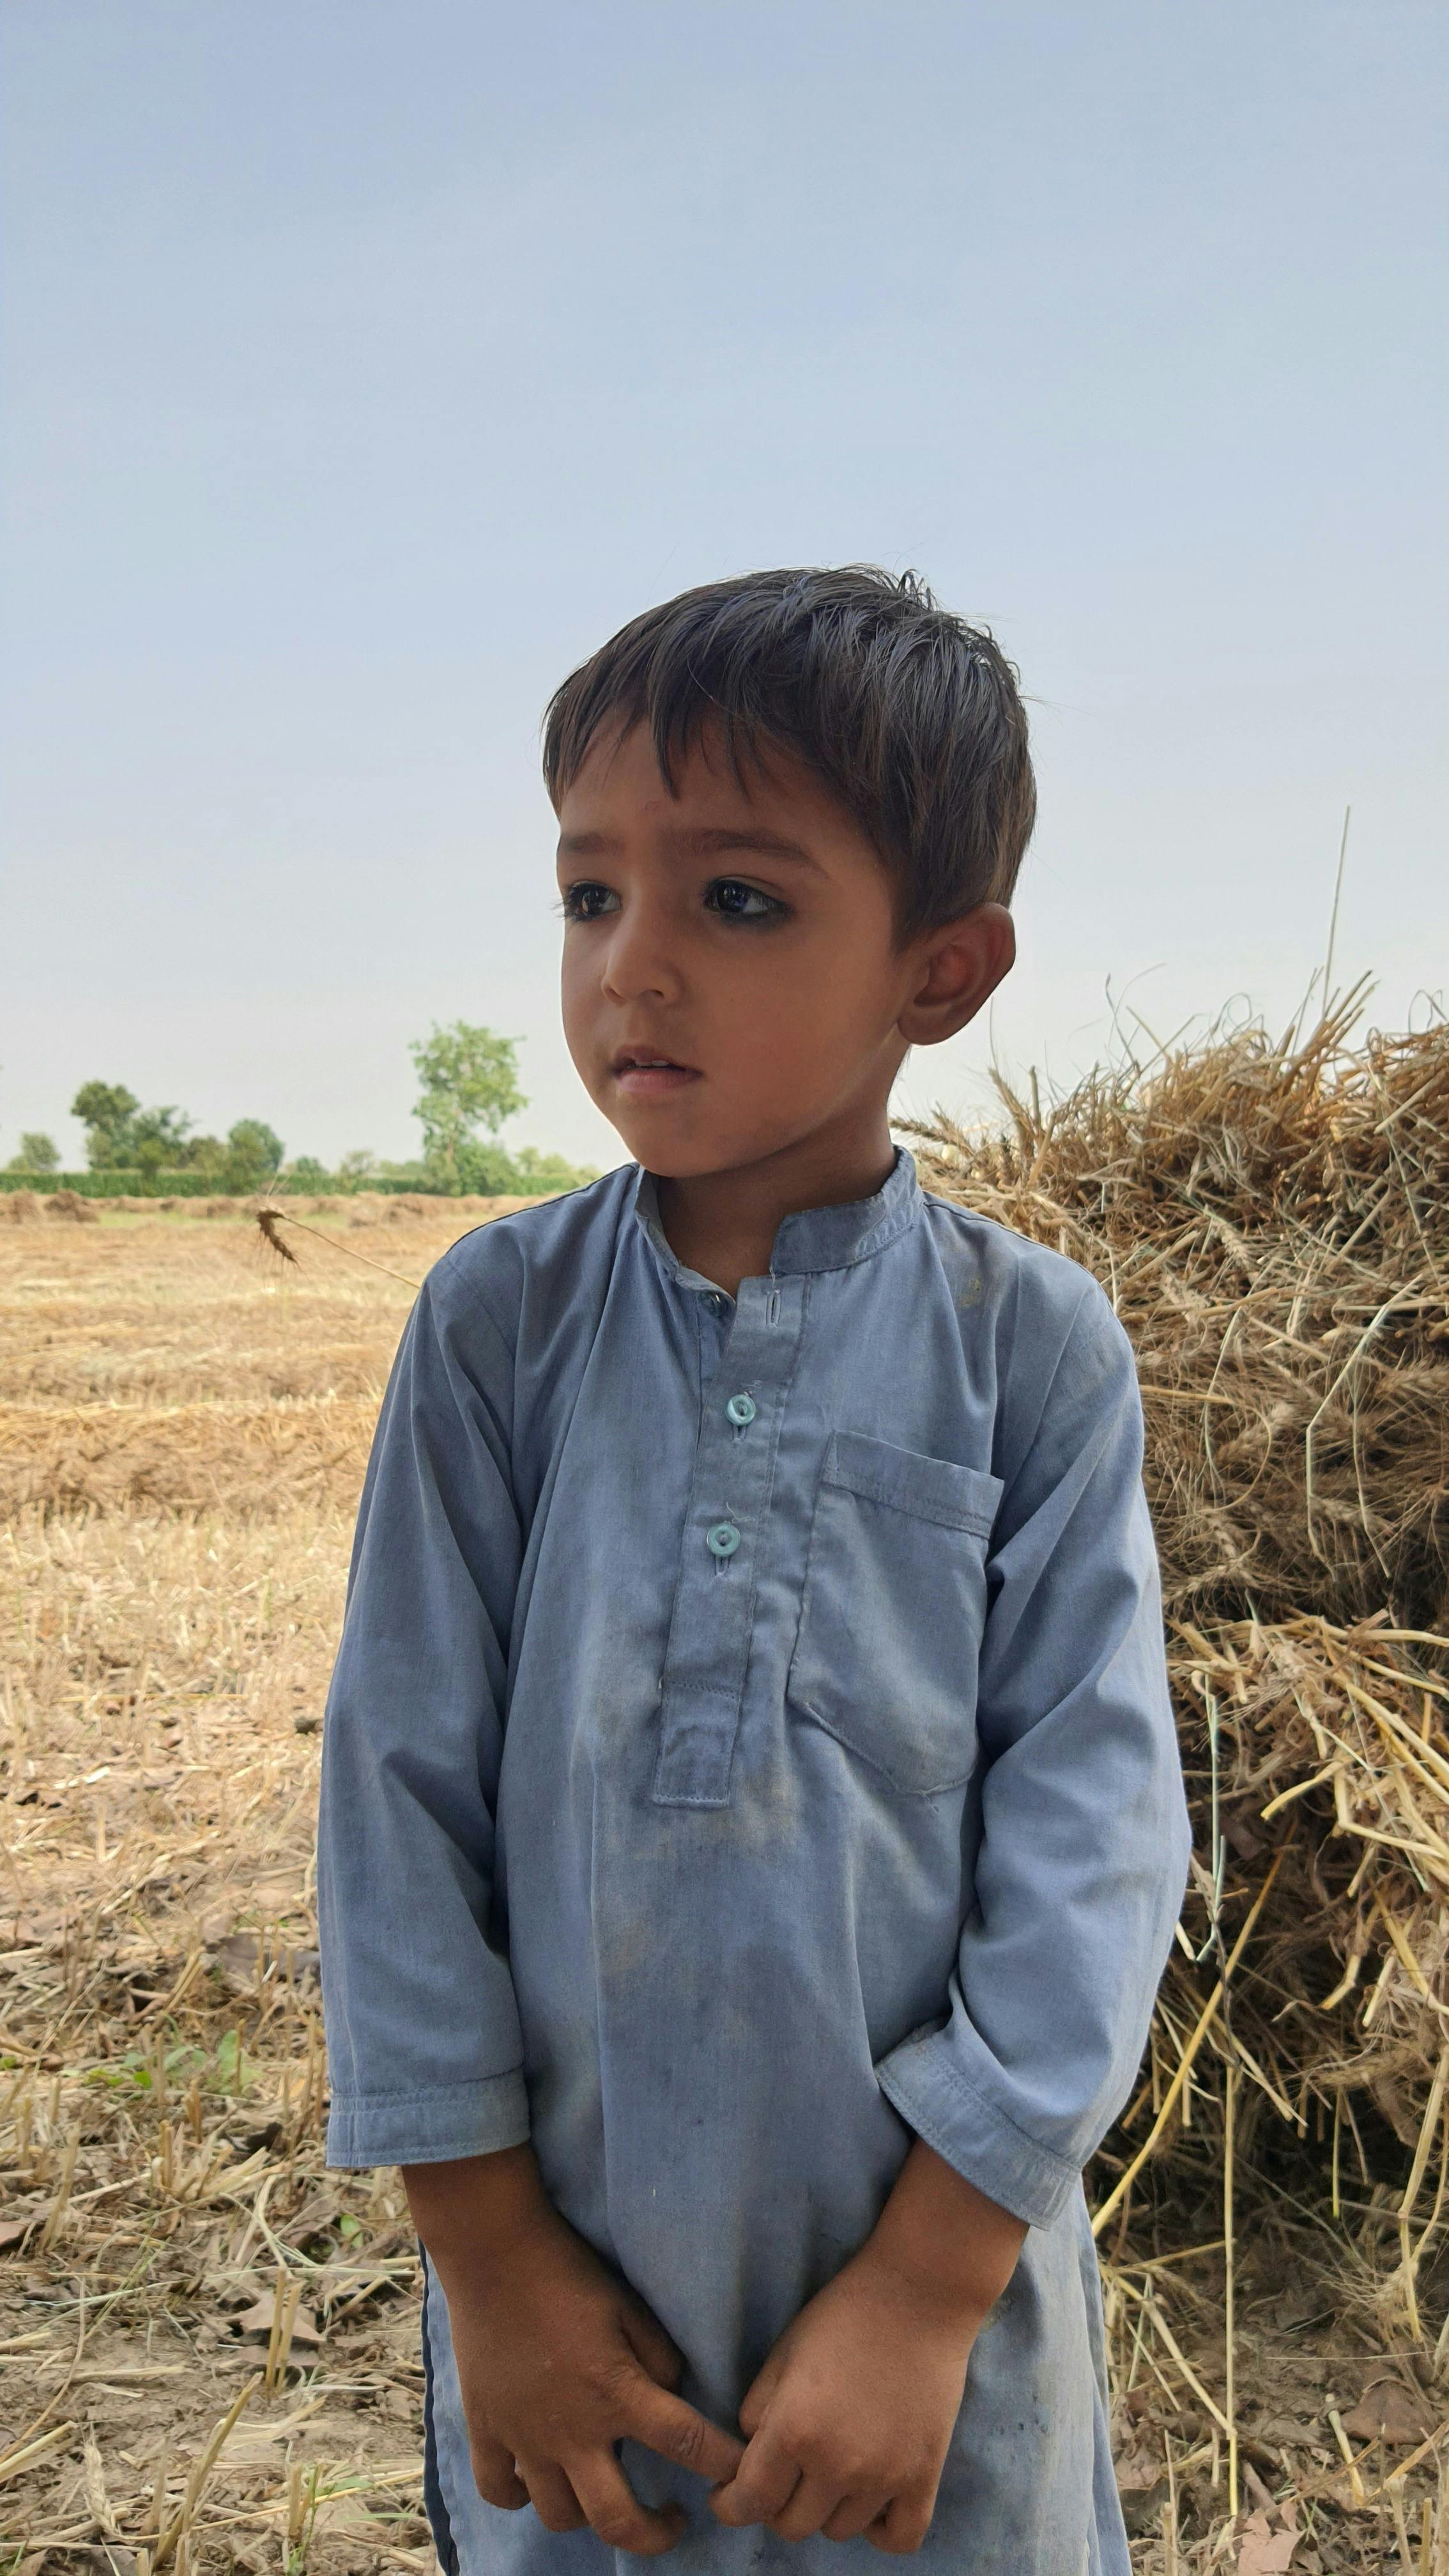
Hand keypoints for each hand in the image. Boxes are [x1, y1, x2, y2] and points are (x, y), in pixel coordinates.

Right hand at [404, 2148, 742, 2554]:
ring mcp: (525, 2438)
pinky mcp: (486, 2430)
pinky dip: (519, 2497)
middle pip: (618, 2519)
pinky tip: (535, 2482)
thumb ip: (660, 2356)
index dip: (722, 2463)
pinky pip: (500, 2490)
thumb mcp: (629, 2306)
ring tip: (603, 2494)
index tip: (738, 2475)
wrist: (494, 2254)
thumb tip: (677, 2394)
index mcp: (616, 2392)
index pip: (686, 2443)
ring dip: (588, 2516)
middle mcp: (573, 2430)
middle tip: (671, 2521)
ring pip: (560, 2515)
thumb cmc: (568, 2273)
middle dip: (654, 2536)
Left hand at [710, 2144, 1024, 2552]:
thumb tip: (750, 2459)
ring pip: (838, 2531)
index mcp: (794, 2430)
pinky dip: (878, 2530)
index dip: (729, 2506)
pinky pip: (898, 2539)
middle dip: (774, 2504)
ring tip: (826, 2472)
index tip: (726, 2498)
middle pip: (791, 2526)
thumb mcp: (781, 2354)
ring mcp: (884, 2477)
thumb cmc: (842, 2315)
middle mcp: (837, 2465)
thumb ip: (756, 2413)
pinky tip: (868, 2499)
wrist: (918, 2294)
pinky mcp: (925, 2477)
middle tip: (779, 2476)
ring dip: (824, 2509)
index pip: (749, 2502)